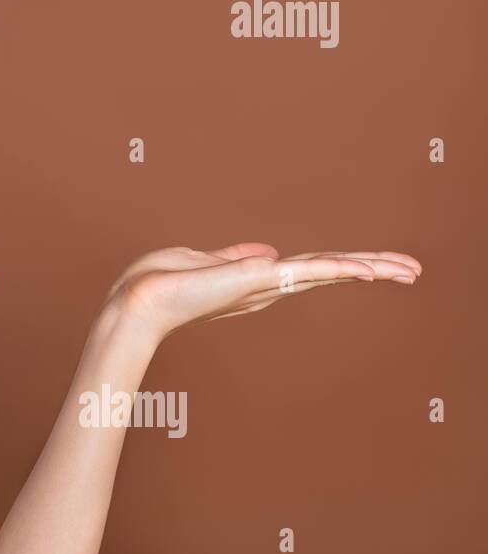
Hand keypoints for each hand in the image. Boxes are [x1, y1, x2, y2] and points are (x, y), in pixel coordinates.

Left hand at [105, 243, 421, 343]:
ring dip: (372, 267)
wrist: (138, 302)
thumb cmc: (158, 284)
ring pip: (328, 270)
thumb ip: (235, 257)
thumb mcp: (201, 262)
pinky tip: (372, 271)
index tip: (376, 265)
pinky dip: (342, 269)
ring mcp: (265, 286)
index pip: (308, 268)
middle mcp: (266, 286)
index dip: (343, 264)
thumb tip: (265, 252)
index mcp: (255, 279)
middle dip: (372, 268)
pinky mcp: (258, 281)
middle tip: (414, 270)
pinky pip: (308, 271)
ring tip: (411, 269)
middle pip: (329, 271)